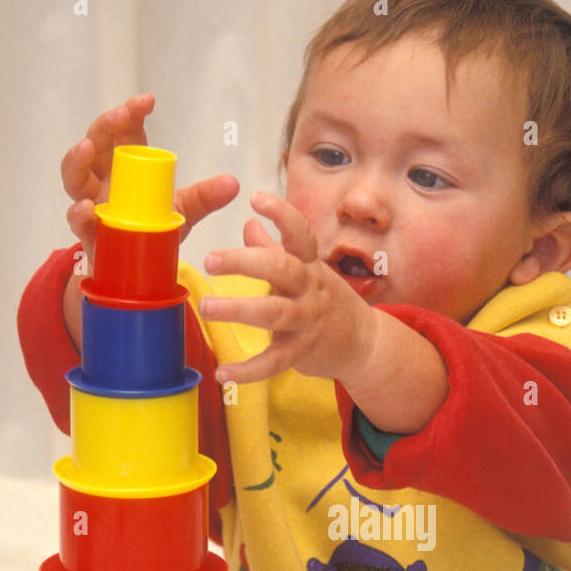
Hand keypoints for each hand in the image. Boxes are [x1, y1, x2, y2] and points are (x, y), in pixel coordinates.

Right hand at [61, 94, 239, 265]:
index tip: (147, 101)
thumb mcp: (182, 211)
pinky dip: (78, 212)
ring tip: (86, 147)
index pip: (125, 131)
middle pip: (96, 144)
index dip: (131, 114)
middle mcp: (103, 179)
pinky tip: (87, 207)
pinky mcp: (87, 232)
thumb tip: (233, 184)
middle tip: (121, 116)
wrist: (138, 269)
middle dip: (105, 127)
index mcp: (126, 165)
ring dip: (76, 160)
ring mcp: (91, 203)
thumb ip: (204, 198)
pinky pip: (76, 219)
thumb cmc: (152, 229)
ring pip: (74, 176)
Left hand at [203, 193, 376, 386]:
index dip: (281, 214)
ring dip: (239, 310)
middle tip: (210, 260)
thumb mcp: (305, 270)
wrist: (363, 342)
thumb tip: (249, 223)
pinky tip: (222, 372)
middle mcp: (310, 289)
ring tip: (207, 307)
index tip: (256, 198)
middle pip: (280, 269)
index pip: (300, 233)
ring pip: (274, 313)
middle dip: (244, 262)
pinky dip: (247, 370)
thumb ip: (274, 248)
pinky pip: (273, 363)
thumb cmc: (325, 300)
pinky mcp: (302, 352)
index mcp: (309, 264)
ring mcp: (307, 321)